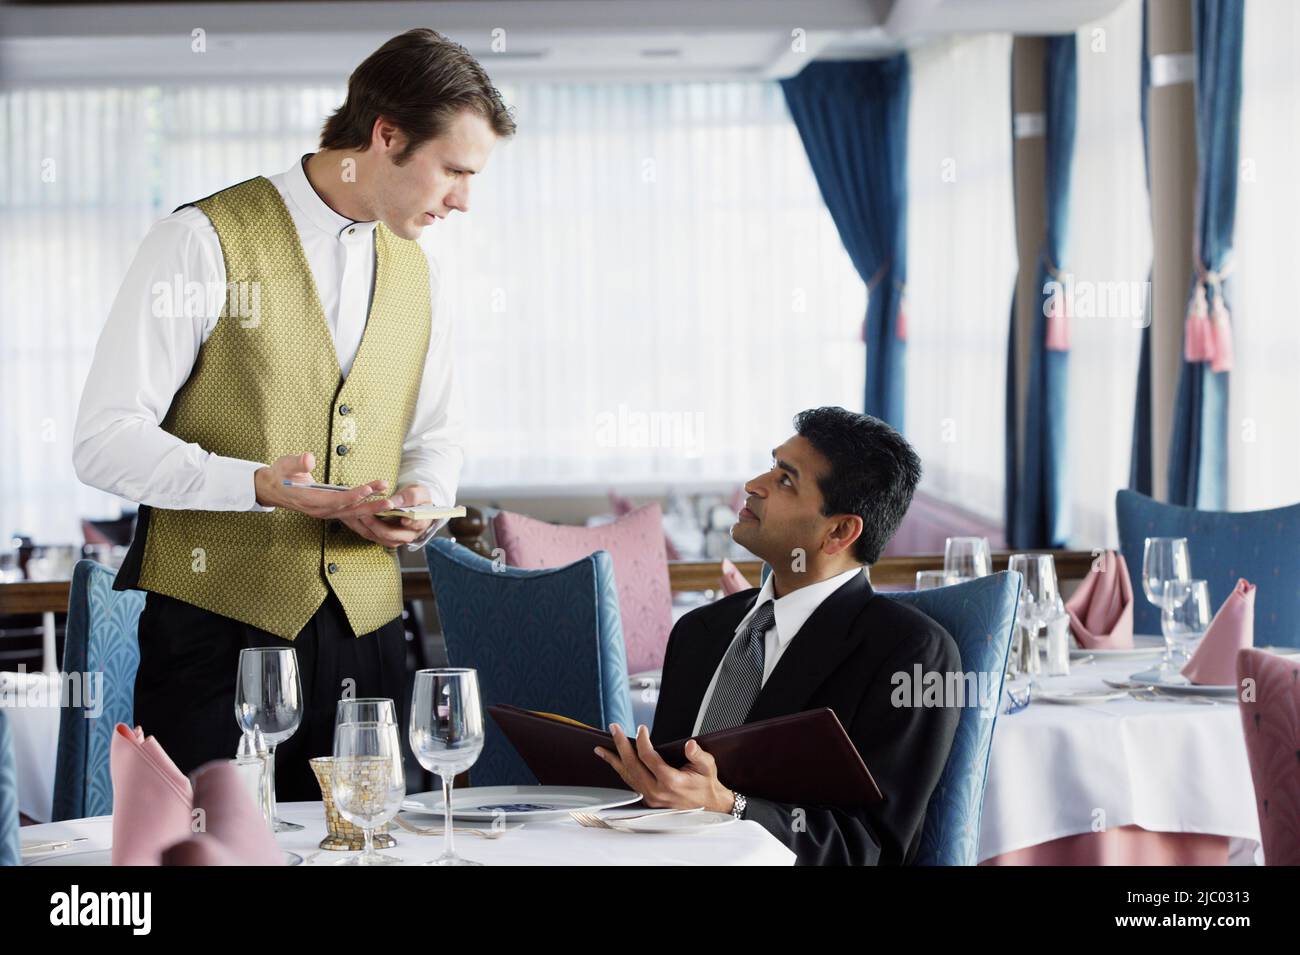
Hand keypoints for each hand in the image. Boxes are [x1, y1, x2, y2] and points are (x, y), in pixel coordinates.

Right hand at [254, 452, 392, 519]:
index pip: (335, 500)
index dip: (352, 496)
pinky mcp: (330, 510)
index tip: (367, 489)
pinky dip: (364, 507)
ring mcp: (325, 512)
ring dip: (371, 506)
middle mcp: (320, 510)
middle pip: (348, 509)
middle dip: (369, 505)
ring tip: (389, 498)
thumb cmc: (279, 475)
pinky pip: (350, 511)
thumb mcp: (285, 465)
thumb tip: (309, 458)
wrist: (272, 489)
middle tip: (389, 500)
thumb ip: (297, 463)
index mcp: (309, 501)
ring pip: (351, 512)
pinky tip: (378, 499)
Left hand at [338, 483, 434, 547]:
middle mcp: (408, 535)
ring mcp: (396, 538)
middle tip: (368, 515)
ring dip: (370, 528)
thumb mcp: (419, 492)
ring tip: (361, 516)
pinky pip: (374, 536)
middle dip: (379, 526)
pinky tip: (358, 518)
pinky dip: (365, 528)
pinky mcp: (385, 536)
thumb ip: (410, 497)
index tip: (402, 517)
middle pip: (394, 536)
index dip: (409, 522)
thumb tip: (394, 503)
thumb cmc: (418, 497)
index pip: (415, 525)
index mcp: (421, 523)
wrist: (412, 502)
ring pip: (381, 538)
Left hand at [595, 723, 734, 813]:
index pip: (648, 757)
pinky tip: (614, 762)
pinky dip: (620, 771)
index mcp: (671, 781)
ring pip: (628, 776)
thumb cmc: (706, 784)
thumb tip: (690, 745)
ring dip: (613, 760)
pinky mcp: (649, 799)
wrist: (709, 805)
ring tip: (601, 748)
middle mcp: (657, 791)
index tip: (642, 729)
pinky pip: (631, 783)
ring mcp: (651, 797)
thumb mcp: (708, 766)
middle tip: (614, 728)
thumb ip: (698, 755)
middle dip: (621, 745)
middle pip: (632, 765)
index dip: (642, 741)